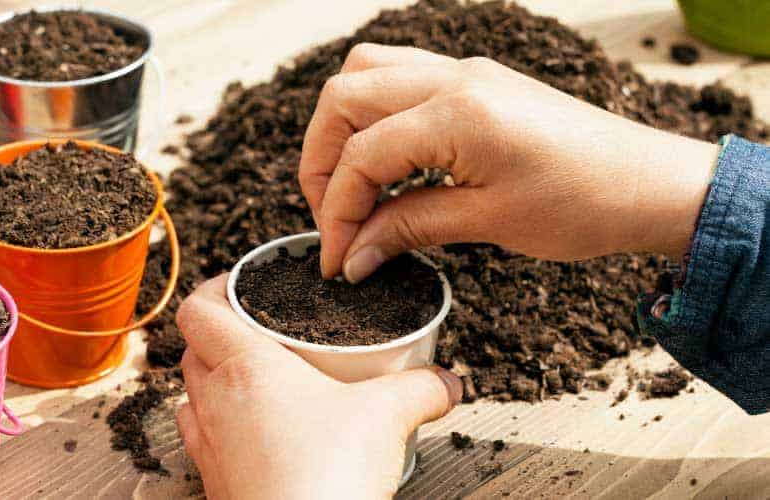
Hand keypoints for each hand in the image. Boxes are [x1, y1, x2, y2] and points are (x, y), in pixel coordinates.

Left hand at [175, 275, 461, 499]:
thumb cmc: (328, 478)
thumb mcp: (387, 417)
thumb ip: (421, 390)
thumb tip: (447, 383)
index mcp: (244, 366)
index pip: (199, 310)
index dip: (214, 288)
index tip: (240, 286)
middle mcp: (214, 401)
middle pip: (193, 349)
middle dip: (220, 334)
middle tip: (262, 332)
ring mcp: (209, 445)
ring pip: (192, 393)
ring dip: (214, 380)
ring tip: (258, 381)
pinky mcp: (215, 482)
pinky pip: (203, 438)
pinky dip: (220, 425)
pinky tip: (257, 433)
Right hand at [299, 44, 719, 281]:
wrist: (648, 183)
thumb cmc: (584, 203)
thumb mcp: (488, 222)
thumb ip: (408, 228)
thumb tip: (353, 255)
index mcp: (457, 111)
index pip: (361, 155)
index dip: (337, 212)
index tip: (336, 260)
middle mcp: (453, 77)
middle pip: (344, 98)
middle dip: (322, 162)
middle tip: (334, 219)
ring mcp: (464, 71)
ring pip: (366, 74)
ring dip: (343, 129)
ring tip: (351, 186)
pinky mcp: (475, 80)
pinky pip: (401, 76)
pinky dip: (377, 115)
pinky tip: (387, 160)